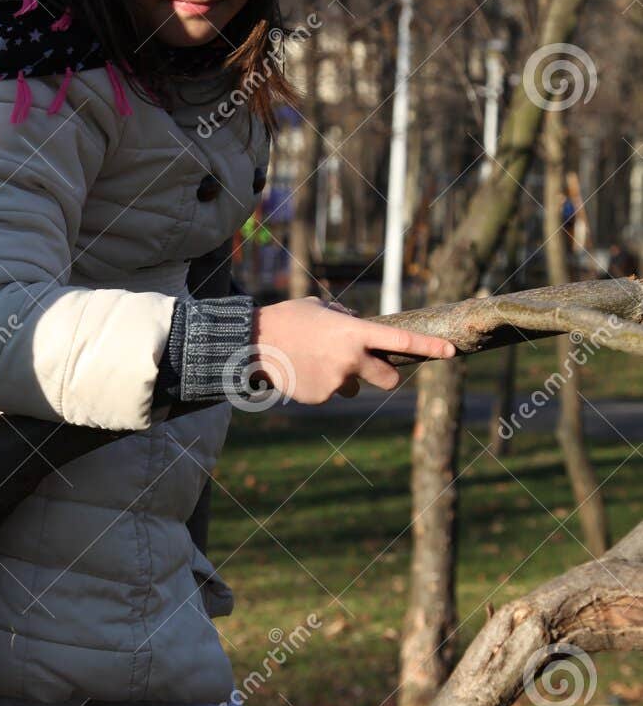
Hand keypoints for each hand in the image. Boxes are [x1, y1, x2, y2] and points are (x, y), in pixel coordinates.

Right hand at [249, 296, 454, 404]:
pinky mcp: (320, 397)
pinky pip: (331, 393)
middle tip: (370, 368)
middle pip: (389, 380)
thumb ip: (348, 319)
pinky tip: (302, 370)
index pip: (401, 343)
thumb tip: (362, 327)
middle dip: (385, 376)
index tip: (451, 351)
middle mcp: (351, 359)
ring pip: (354, 387)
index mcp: (355, 332)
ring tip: (315, 361)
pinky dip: (321, 385)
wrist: (254, 343)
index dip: (429, 348)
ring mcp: (336, 381)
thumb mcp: (322, 308)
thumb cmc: (289, 319)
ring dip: (344, 378)